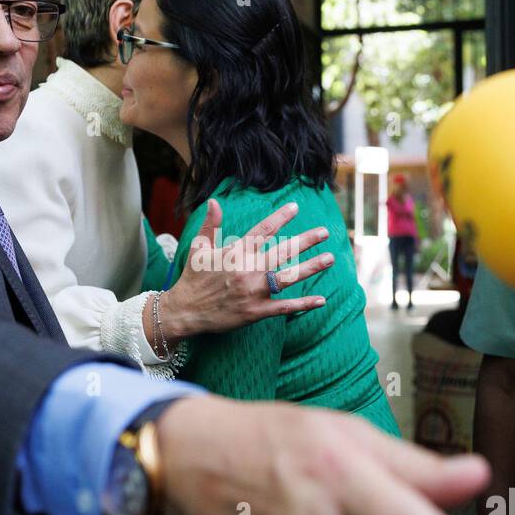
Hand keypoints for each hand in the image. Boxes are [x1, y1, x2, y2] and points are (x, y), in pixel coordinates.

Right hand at [151, 199, 332, 347]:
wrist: (185, 311)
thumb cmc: (192, 278)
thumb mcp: (199, 248)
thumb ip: (210, 225)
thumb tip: (214, 201)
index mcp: (235, 253)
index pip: (263, 230)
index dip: (280, 217)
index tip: (296, 207)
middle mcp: (248, 270)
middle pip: (283, 251)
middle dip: (306, 240)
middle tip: (325, 232)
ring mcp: (253, 292)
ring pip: (288, 277)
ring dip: (311, 267)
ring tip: (330, 258)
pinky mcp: (256, 312)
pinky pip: (284, 307)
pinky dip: (303, 304)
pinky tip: (321, 300)